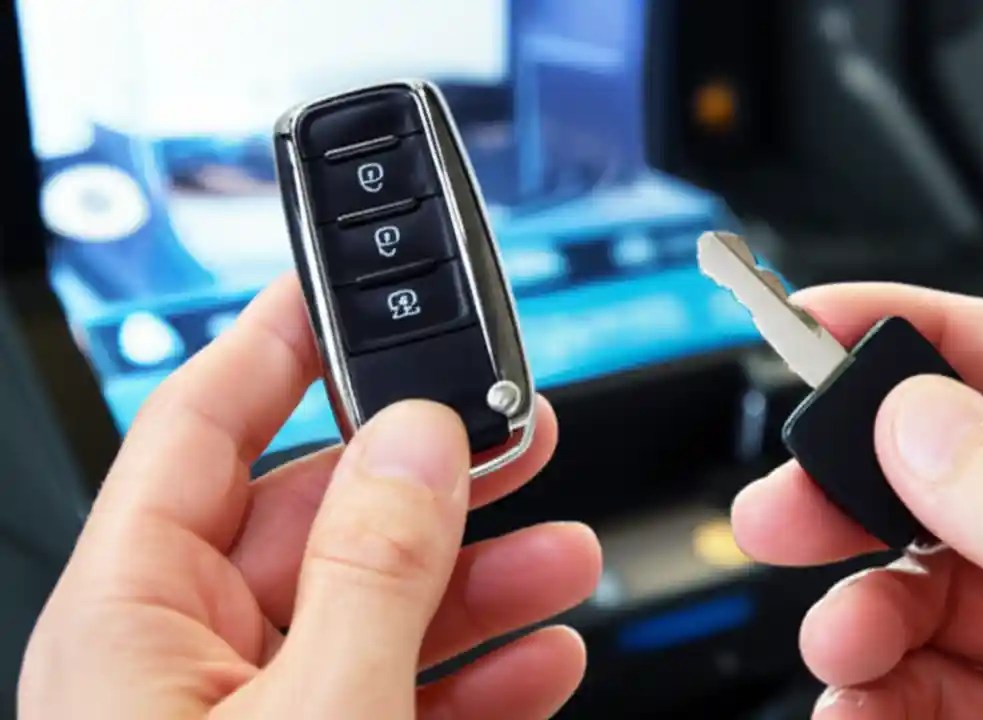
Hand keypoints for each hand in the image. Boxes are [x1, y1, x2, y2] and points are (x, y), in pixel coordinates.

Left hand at [18, 276, 601, 718]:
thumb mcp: (316, 712)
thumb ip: (369, 572)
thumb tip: (417, 440)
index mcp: (130, 622)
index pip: (196, 431)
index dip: (271, 343)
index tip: (340, 284)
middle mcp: (184, 662)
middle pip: (319, 520)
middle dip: (432, 480)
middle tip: (513, 432)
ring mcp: (256, 718)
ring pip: (377, 609)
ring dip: (481, 581)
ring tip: (559, 555)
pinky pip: (403, 691)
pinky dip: (481, 673)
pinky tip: (539, 655)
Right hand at [732, 283, 982, 718]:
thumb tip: (922, 422)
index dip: (916, 332)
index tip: (813, 323)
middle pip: (942, 480)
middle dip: (850, 490)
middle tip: (782, 510)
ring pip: (914, 594)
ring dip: (856, 617)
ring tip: (848, 650)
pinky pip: (916, 693)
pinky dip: (868, 702)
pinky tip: (864, 714)